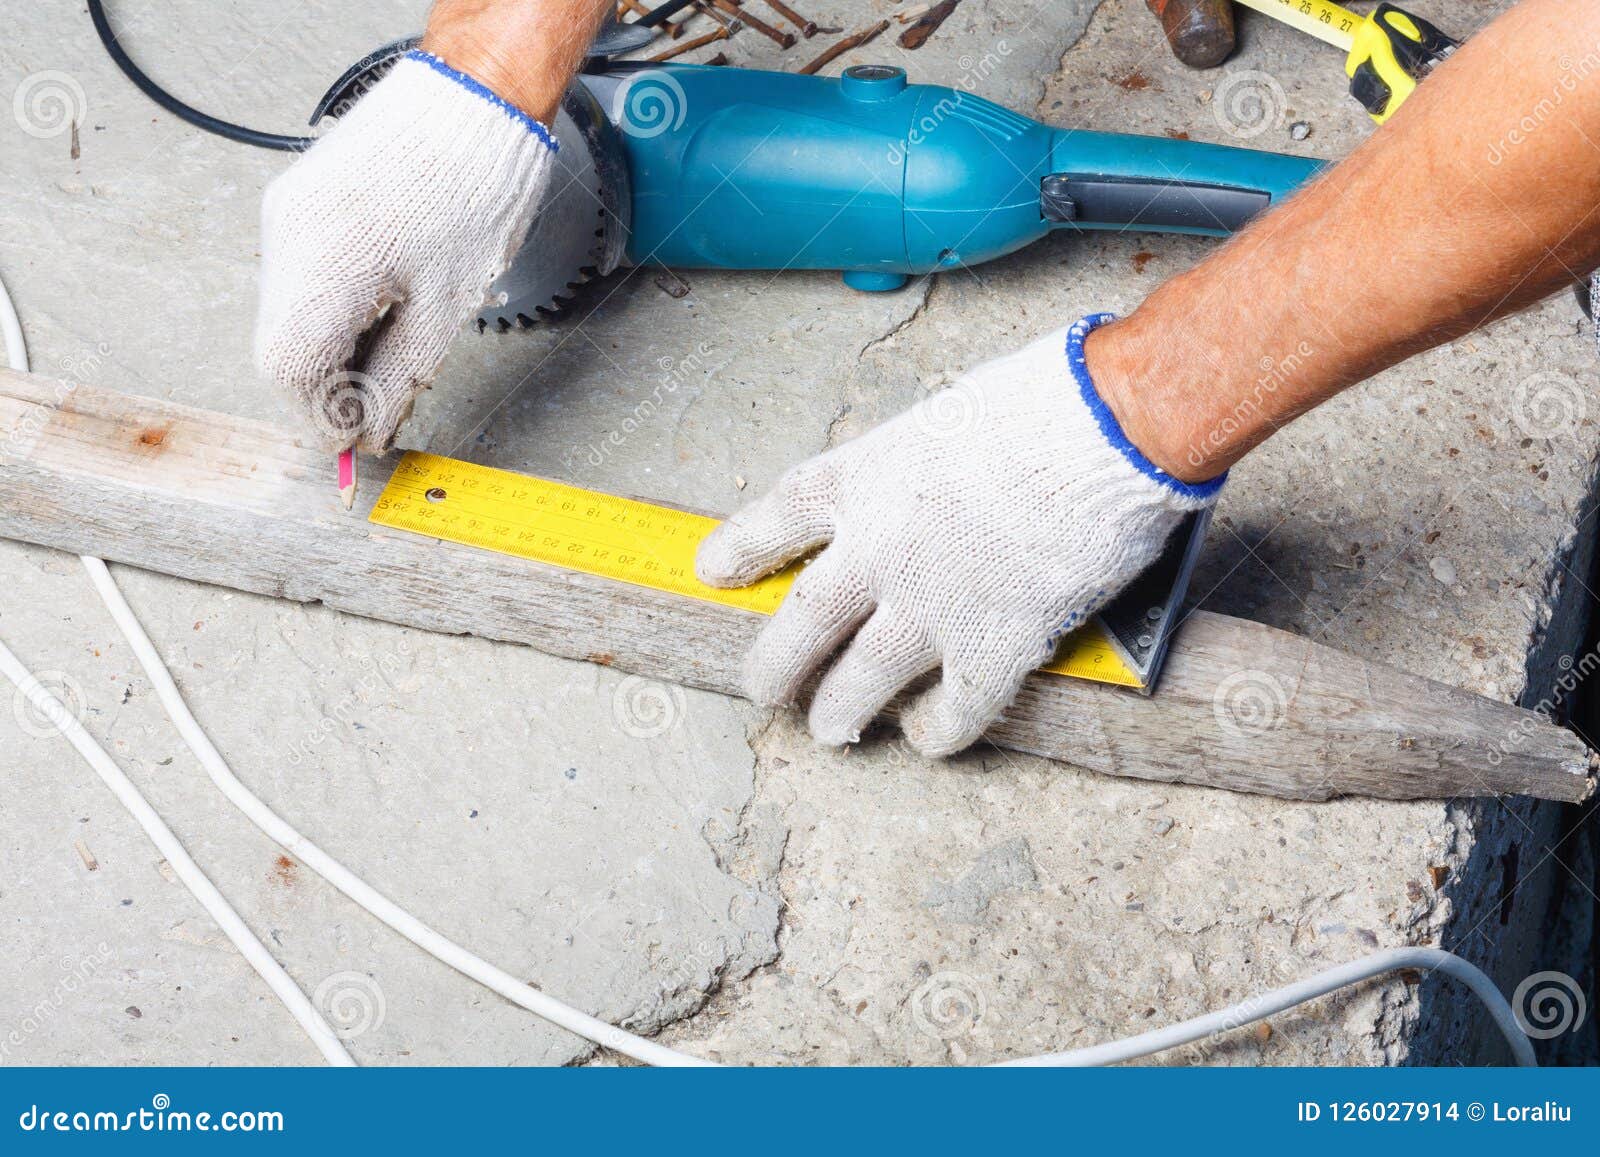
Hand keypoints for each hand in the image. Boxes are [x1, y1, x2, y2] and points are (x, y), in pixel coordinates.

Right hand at [254, 50, 557, 450]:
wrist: (474, 100)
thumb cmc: (473, 193)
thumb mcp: (446, 308)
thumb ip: (399, 378)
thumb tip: (372, 432)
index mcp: (322, 268)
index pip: (289, 372)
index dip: (323, 417)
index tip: (360, 441)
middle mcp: (288, 239)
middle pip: (279, 346)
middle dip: (326, 388)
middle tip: (379, 410)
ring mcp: (287, 216)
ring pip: (286, 315)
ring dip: (329, 351)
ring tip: (389, 359)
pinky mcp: (299, 202)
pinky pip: (297, 278)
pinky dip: (330, 313)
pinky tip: (377, 317)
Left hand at [696, 315, 1224, 756]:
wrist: (1109, 427)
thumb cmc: (1045, 398)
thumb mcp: (950, 417)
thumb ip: (921, 469)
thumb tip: (932, 499)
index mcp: (864, 476)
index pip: (777, 518)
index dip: (741, 548)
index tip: (713, 570)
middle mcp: (879, 547)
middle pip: (801, 622)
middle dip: (773, 666)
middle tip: (763, 690)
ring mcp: (931, 604)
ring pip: (860, 681)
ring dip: (839, 712)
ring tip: (830, 728)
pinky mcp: (994, 644)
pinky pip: (954, 709)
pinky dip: (937, 730)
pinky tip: (928, 738)